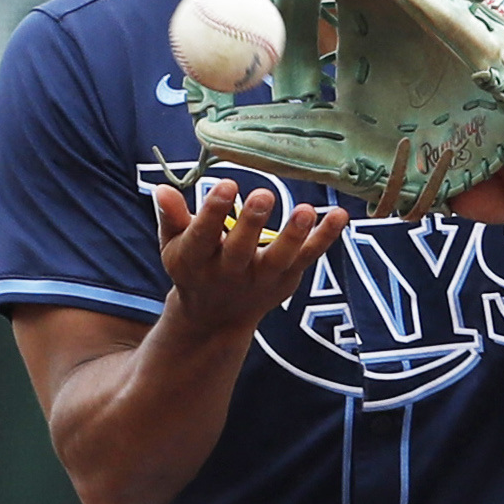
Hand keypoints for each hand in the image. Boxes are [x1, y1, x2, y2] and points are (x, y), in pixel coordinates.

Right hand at [156, 180, 347, 334]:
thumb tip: (163, 188)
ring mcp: (261, 279)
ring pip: (278, 259)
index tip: (226, 186)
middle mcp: (229, 273)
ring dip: (294, 236)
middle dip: (252, 224)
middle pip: (240, 250)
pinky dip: (325, 238)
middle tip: (264, 195)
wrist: (216, 317)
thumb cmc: (195, 267)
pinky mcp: (287, 279)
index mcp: (196, 261)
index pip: (202, 237)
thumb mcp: (175, 246)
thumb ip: (172, 218)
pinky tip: (340, 215)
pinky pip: (308, 258)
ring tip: (305, 210)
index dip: (212, 213)